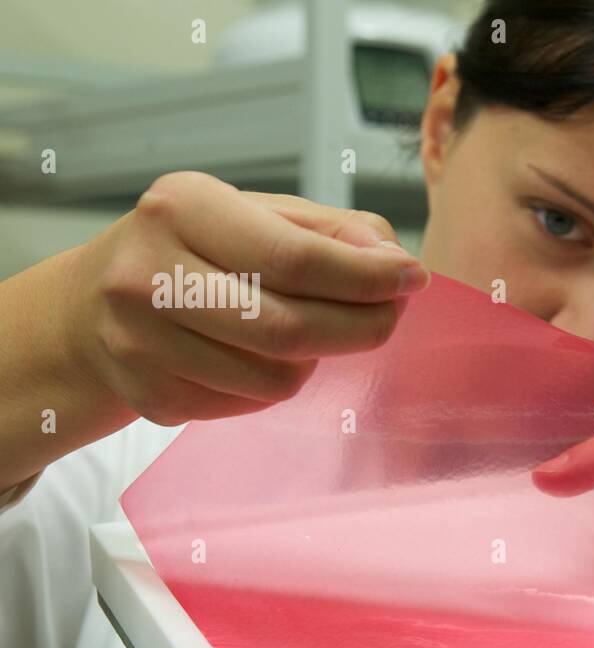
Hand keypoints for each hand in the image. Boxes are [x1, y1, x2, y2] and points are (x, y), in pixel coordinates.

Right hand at [62, 171, 428, 425]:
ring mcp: (140, 343)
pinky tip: (261, 356)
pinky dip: (276, 384)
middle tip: (389, 316)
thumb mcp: (253, 214)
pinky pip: (252, 404)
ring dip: (317, 359)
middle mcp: (147, 274)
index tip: (413, 278)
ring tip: (311, 332)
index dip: (367, 276)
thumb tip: (391, 259)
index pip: (296, 258)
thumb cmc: (194, 250)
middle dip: (361, 326)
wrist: (91, 307)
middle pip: (290, 326)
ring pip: (277, 377)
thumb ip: (330, 231)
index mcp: (180, 209)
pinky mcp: (150, 396)